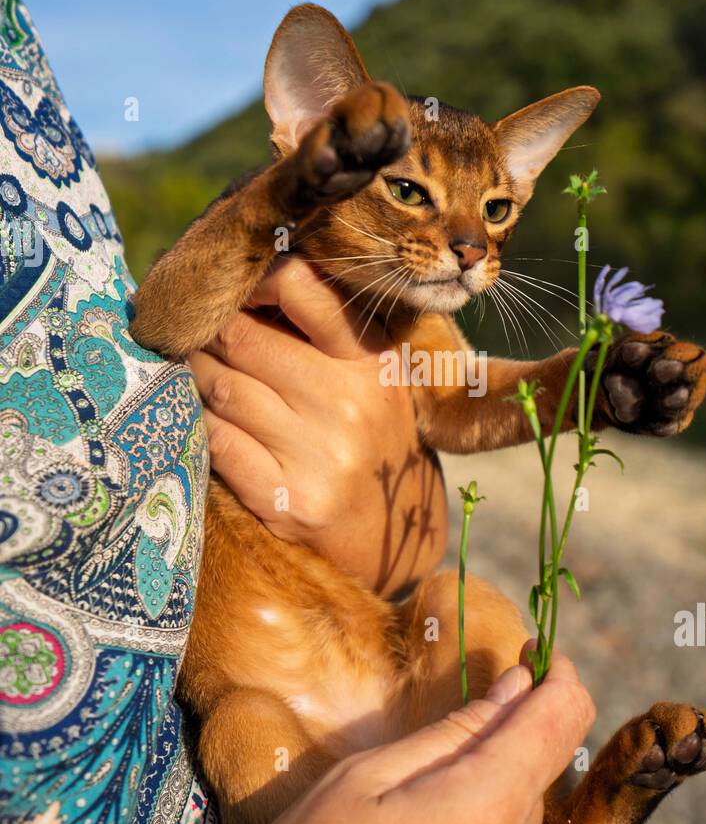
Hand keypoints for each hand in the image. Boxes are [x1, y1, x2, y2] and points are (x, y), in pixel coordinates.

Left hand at [187, 257, 446, 596]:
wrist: (393, 544)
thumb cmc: (372, 446)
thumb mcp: (372, 383)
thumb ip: (326, 335)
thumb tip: (247, 284)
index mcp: (373, 363)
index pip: (303, 288)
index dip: (255, 279)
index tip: (236, 290)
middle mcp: (351, 403)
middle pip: (244, 337)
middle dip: (208, 331)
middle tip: (192, 333)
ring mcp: (320, 455)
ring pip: (222, 388)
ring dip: (195, 376)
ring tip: (193, 373)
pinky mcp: (288, 502)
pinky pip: (217, 442)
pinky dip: (199, 425)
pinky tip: (202, 420)